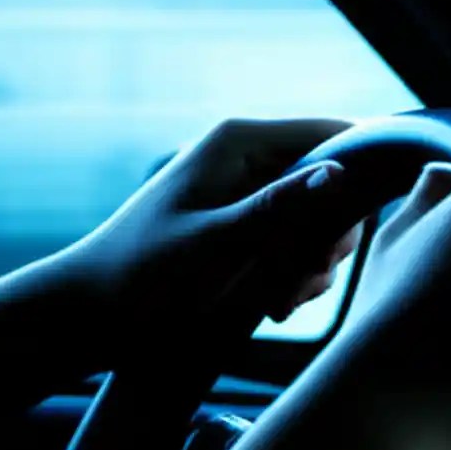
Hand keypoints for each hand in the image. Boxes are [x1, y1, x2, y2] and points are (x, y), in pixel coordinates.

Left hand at [69, 118, 362, 362]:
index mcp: (238, 142)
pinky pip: (293, 241)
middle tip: (304, 280)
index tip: (355, 230)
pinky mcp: (242, 224)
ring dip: (311, 264)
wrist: (89, 316)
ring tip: (281, 301)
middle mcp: (246, 157)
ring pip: (317, 218)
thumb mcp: (216, 246)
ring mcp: (244, 191)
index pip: (332, 133)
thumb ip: (280, 208)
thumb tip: (342, 174)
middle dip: (329, 236)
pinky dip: (293, 274)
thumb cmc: (142, 278)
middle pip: (331, 181)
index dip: (360, 174)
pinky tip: (272, 305)